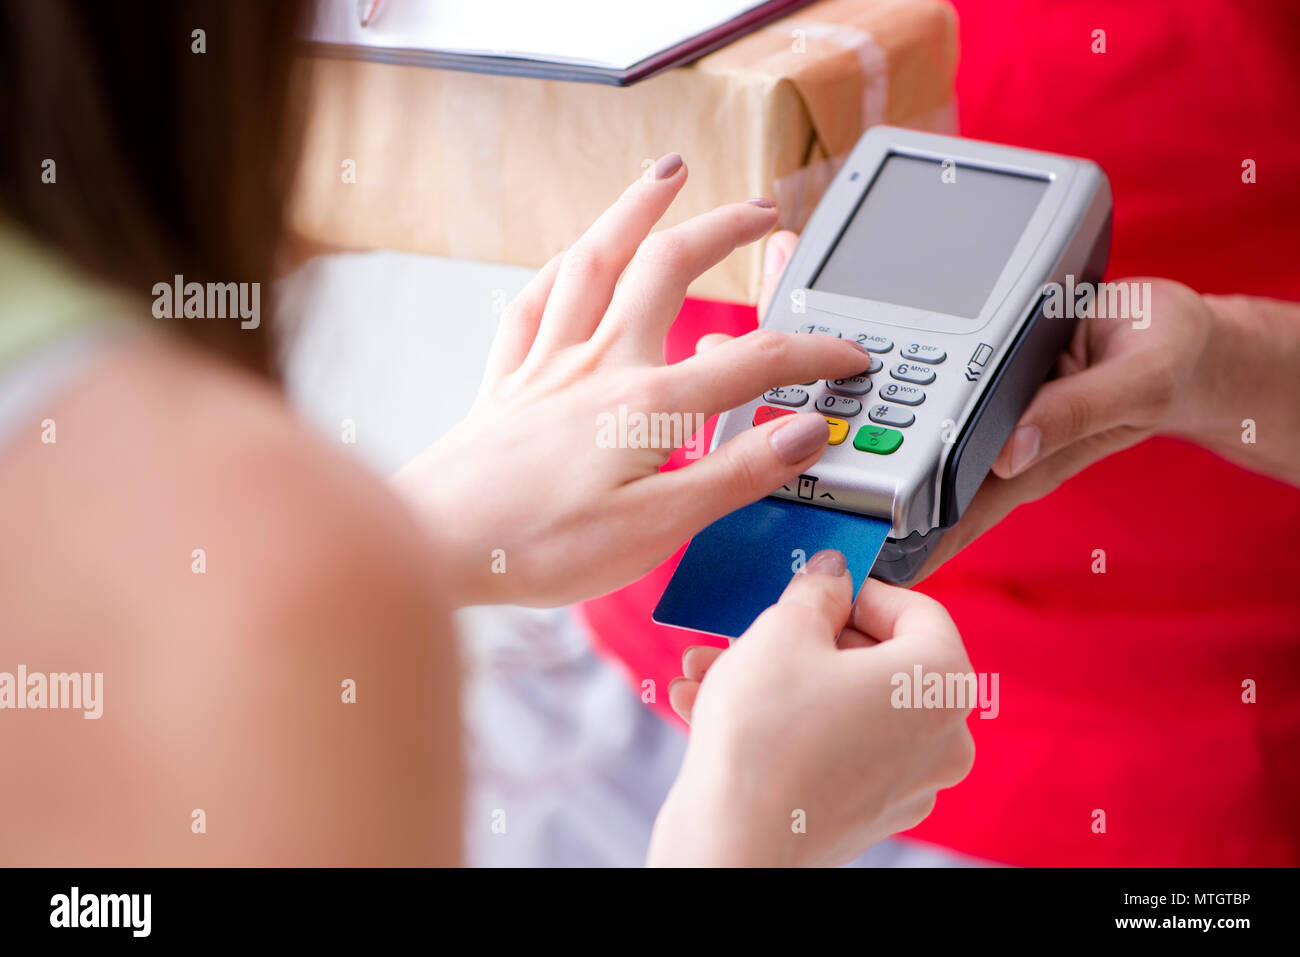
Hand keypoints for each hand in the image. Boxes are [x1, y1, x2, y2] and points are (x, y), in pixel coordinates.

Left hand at [394, 158, 873, 606]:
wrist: (435, 547)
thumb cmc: (539, 547)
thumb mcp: (659, 527)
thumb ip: (737, 473)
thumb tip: (805, 432)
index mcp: (647, 404)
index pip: (755, 361)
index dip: (814, 353)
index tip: (850, 355)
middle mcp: (597, 366)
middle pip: (668, 270)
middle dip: (723, 229)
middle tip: (763, 211)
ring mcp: (546, 365)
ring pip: (593, 261)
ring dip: (635, 210)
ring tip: (667, 176)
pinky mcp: (506, 381)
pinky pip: (532, 303)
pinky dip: (558, 268)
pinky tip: (571, 256)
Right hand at [648, 550, 974, 866]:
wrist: (731, 837)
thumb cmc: (766, 735)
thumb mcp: (785, 629)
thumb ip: (817, 590)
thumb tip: (831, 577)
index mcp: (940, 685)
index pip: (917, 611)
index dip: (860, 589)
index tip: (818, 585)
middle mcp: (940, 739)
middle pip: (875, 661)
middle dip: (804, 638)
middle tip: (755, 624)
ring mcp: (905, 783)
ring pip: (841, 704)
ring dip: (777, 678)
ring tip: (711, 666)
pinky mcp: (864, 812)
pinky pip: (827, 746)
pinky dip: (780, 723)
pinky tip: (711, 705)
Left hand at [754, 236, 1222, 580]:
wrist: (1167, 329)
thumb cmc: (1160, 363)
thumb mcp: (1133, 385)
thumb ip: (1075, 415)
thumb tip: (1012, 448)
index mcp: (1006, 462)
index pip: (929, 508)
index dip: (866, 522)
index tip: (798, 528)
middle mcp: (967, 439)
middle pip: (876, 451)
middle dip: (804, 446)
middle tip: (732, 433)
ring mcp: (954, 403)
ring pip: (866, 400)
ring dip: (803, 383)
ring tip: (733, 360)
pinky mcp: (952, 363)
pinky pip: (885, 351)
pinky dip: (837, 331)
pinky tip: (794, 305)